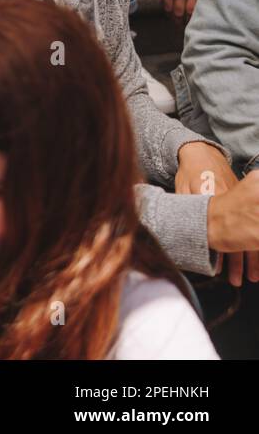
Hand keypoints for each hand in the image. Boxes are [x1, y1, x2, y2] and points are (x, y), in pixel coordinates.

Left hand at [163, 0, 215, 22]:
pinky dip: (198, 12)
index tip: (172, 19)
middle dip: (178, 20)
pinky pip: (199, 5)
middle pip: (177, 11)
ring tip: (190, 23)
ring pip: (188, 11)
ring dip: (188, 19)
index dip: (170, 15)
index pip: (167, 7)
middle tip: (180, 25)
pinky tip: (198, 15)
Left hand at [179, 140, 250, 283]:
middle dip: (240, 262)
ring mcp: (240, 202)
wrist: (203, 152)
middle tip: (238, 280)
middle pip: (240, 238)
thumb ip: (187, 206)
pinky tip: (256, 255)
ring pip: (251, 234)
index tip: (221, 272)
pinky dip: (255, 240)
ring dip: (252, 257)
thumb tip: (182, 229)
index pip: (221, 233)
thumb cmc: (190, 171)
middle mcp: (230, 204)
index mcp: (214, 202)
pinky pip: (253, 224)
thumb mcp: (183, 188)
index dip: (222, 255)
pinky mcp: (244, 200)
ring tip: (252, 276)